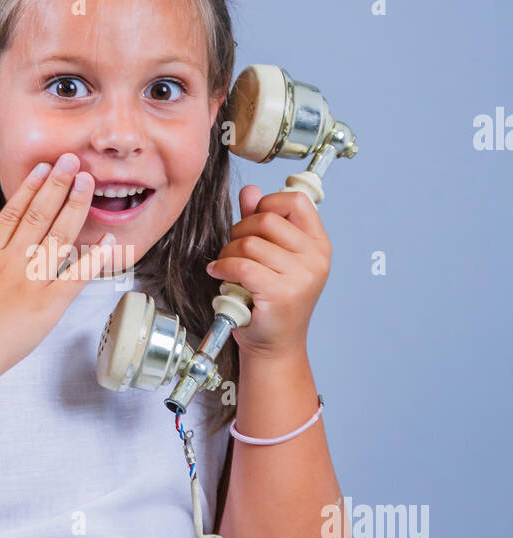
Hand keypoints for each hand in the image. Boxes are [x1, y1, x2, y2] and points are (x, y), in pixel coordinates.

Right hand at [0, 153, 113, 382]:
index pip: (12, 212)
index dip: (31, 187)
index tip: (44, 168)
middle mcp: (9, 262)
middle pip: (39, 214)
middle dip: (58, 185)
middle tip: (73, 161)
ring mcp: (29, 282)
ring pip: (58, 235)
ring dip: (75, 206)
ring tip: (88, 182)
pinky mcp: (47, 306)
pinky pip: (76, 276)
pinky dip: (95, 257)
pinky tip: (109, 240)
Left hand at [205, 185, 331, 357]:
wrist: (275, 346)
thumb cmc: (271, 303)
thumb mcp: (271, 258)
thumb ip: (261, 223)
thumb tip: (249, 191)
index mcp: (319, 244)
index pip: (296, 201)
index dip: (268, 203)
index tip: (254, 221)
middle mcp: (316, 258)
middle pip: (267, 219)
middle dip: (240, 230)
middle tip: (233, 249)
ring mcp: (301, 276)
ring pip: (250, 242)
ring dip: (228, 251)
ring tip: (226, 265)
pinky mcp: (281, 293)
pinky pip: (242, 265)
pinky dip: (223, 266)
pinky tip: (218, 272)